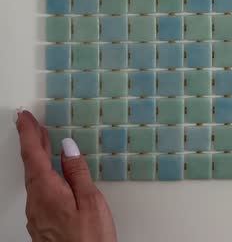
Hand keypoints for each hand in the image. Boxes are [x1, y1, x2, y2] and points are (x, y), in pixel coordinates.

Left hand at [16, 109, 116, 241]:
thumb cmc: (91, 239)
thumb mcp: (90, 200)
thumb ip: (77, 171)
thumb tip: (67, 148)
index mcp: (47, 192)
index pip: (33, 155)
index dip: (28, 134)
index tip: (24, 117)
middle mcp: (36, 203)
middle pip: (29, 165)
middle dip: (30, 142)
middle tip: (30, 123)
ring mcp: (37, 215)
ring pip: (33, 178)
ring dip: (36, 157)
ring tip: (42, 142)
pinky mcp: (42, 224)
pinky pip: (38, 191)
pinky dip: (41, 174)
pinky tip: (49, 172)